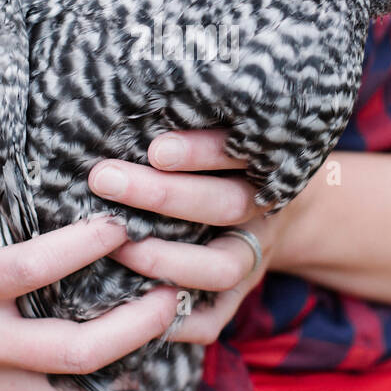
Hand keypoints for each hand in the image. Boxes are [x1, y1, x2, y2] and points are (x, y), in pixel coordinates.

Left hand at [88, 136, 390, 322]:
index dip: (201, 152)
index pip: (236, 153)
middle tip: (104, 178)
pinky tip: (134, 314)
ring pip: (220, 268)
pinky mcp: (235, 299)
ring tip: (118, 246)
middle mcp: (261, 210)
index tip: (155, 146)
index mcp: (263, 158)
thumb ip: (187, 107)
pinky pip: (213, 320)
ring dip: (168, 260)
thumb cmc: (225, 152)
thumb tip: (115, 67)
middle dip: (163, 195)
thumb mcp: (224, 120)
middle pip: (222, 205)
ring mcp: (251, 257)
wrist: (286, 208)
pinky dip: (178, 323)